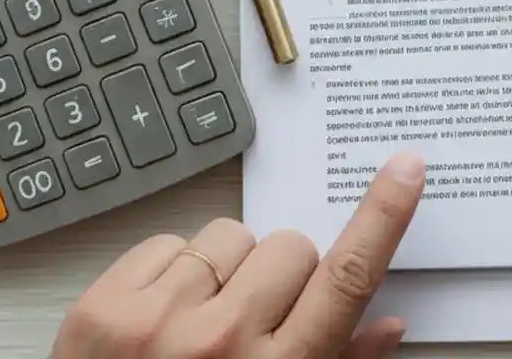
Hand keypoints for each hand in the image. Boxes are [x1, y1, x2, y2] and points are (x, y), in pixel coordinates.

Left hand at [51, 153, 425, 358]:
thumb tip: (388, 325)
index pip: (346, 279)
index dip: (382, 217)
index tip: (405, 170)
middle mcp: (224, 342)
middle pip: (289, 247)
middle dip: (280, 272)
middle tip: (254, 314)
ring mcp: (160, 321)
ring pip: (229, 236)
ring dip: (224, 267)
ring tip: (200, 319)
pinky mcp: (106, 306)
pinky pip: (166, 242)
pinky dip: (169, 270)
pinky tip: (161, 316)